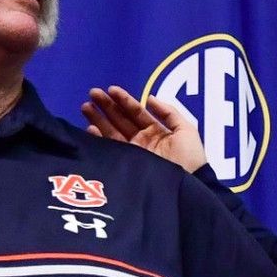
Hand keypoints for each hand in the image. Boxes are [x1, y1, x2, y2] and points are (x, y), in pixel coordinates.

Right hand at [81, 86, 206, 173]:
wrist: (188, 187)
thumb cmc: (190, 158)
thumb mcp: (185, 130)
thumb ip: (168, 112)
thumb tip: (150, 98)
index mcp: (155, 131)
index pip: (136, 112)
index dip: (124, 100)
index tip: (110, 89)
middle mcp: (141, 141)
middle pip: (120, 120)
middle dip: (106, 107)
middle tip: (92, 93)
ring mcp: (133, 153)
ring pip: (112, 132)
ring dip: (99, 119)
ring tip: (85, 107)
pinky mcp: (126, 165)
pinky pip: (111, 149)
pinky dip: (100, 139)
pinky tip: (90, 129)